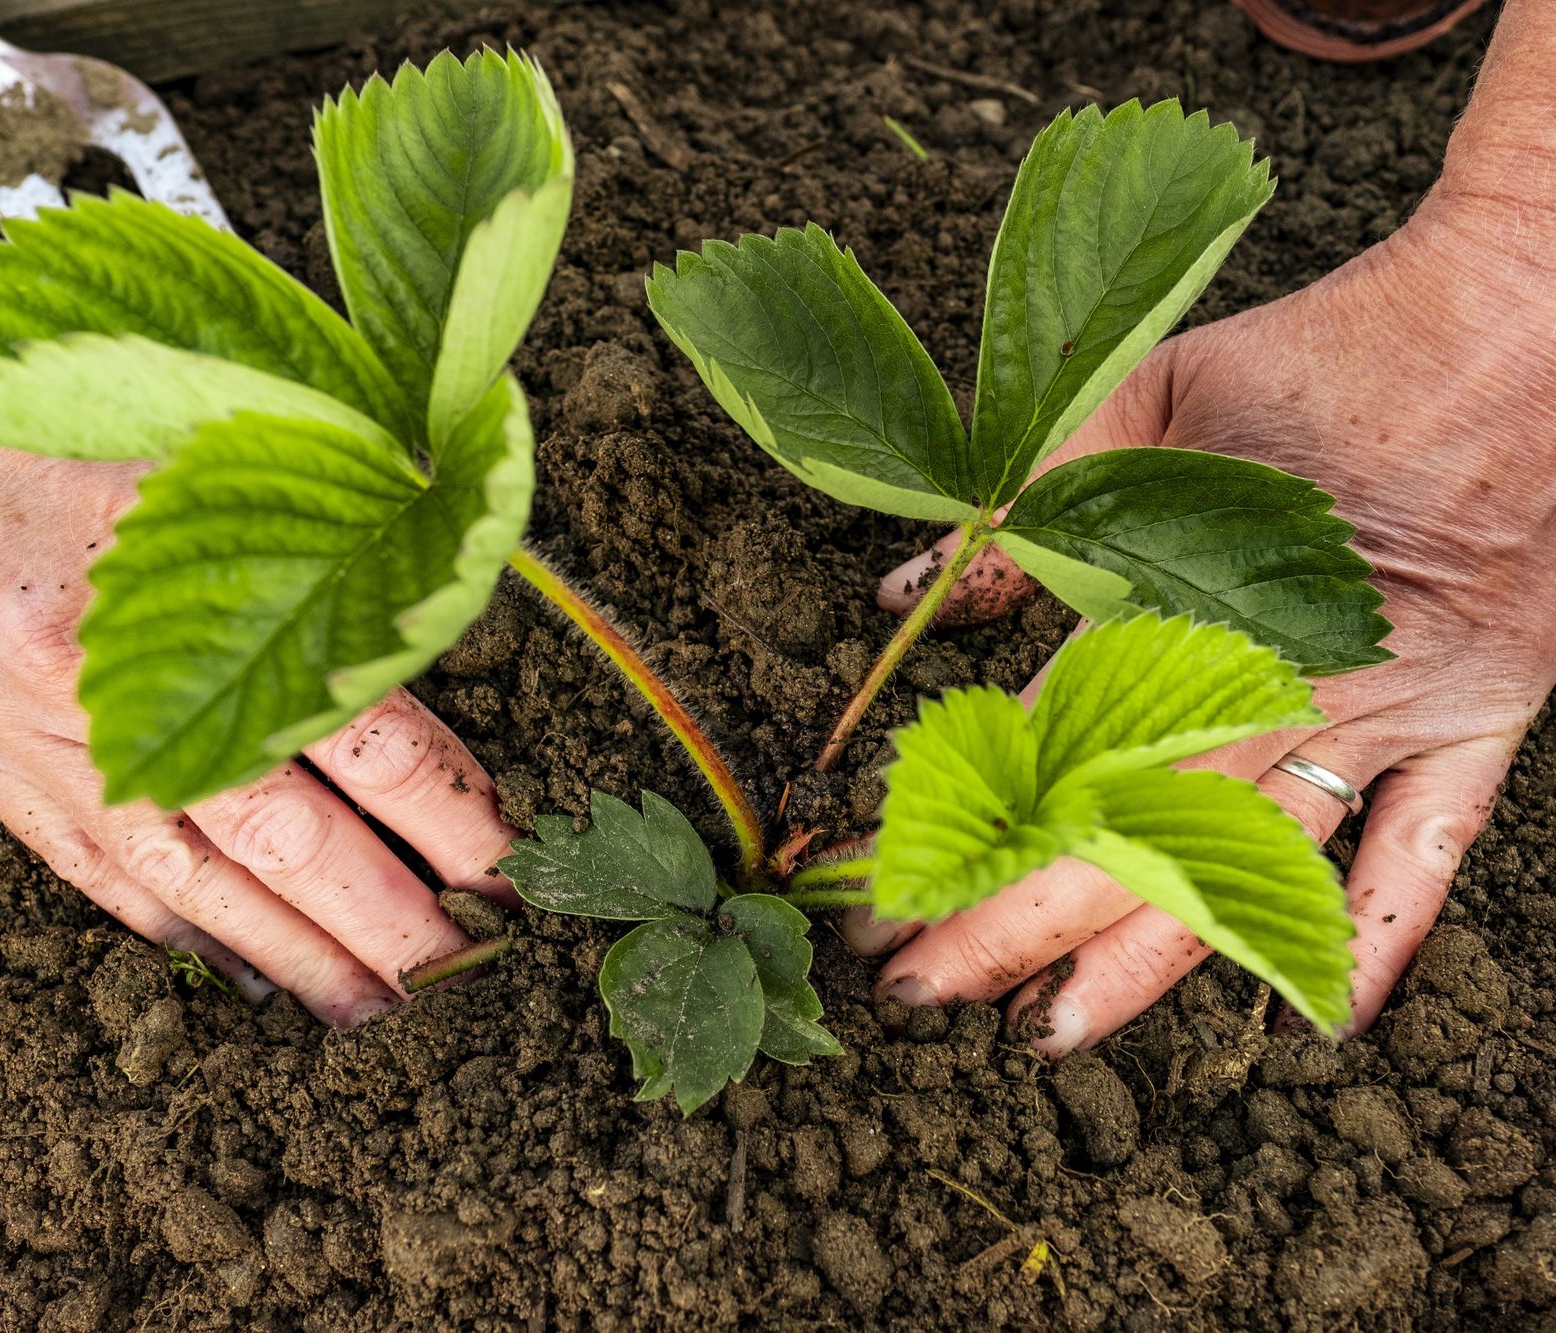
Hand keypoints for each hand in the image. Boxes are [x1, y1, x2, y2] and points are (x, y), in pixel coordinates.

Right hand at [0, 226, 516, 1026]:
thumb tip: (442, 580)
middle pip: (286, 838)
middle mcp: (120, 692)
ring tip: (372, 1010)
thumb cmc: (62, 418)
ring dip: (294, 955)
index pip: (364, 732)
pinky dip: (175, 928)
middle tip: (464, 972)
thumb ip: (325, 517)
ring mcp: (49, 746)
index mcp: (193, 594)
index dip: (446, 809)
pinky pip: (95, 871)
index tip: (508, 860)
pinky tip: (238, 968)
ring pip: (194, 882)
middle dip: (385, 919)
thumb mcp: (209, 441)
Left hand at [847, 190, 1555, 1051]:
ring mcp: (1394, 711)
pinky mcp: (1477, 719)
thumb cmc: (1322, 351)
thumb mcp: (1147, 404)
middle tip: (914, 990)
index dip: (956, 831)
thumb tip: (902, 599)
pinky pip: (1428, 853)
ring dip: (1147, 959)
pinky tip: (1319, 1020)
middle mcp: (1291, 681)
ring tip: (1051, 1032)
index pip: (1042, 754)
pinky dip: (1377, 935)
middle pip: (1124, 838)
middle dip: (1009, 926)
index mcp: (1195, 601)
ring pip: (1250, 872)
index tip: (876, 891)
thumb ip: (1027, 511)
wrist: (1519, 319)